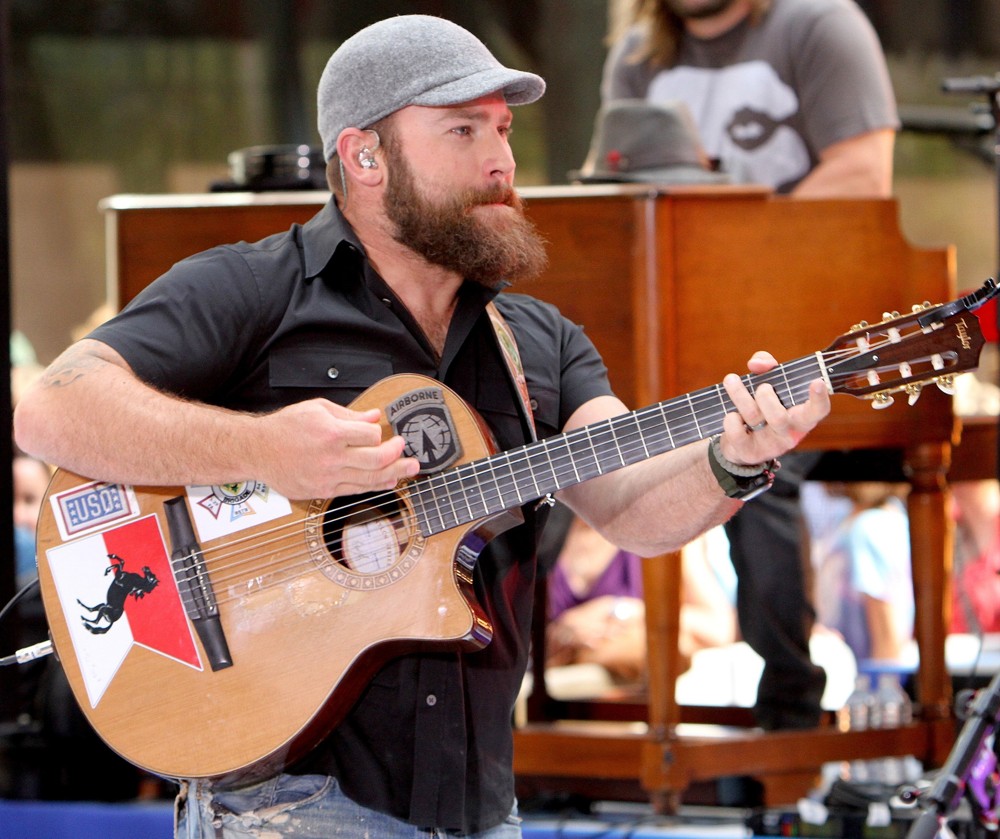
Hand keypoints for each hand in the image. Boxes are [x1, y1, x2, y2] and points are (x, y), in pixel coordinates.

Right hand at [254, 399, 419, 499]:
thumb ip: (350, 415)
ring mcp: (327, 477)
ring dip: (394, 474)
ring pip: (369, 479)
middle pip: (375, 461)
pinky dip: (374, 486)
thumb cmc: (285, 427)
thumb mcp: (317, 409)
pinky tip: (387, 482)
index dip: (380, 434)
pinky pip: (354, 490)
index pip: (370, 436)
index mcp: (330, 433)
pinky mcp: (322, 491)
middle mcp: (330, 458)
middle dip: (398, 456)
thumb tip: (374, 416)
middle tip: (407, 452)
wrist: (257, 450)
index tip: (382, 432)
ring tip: (410, 470)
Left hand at [718, 351, 830, 465]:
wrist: (739, 444)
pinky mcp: (748, 452)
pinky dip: (731, 420)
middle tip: (761, 387)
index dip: (820, 399)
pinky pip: (737, 434)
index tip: (817, 381)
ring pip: (755, 418)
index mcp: (801, 417)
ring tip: (731, 380)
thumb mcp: (769, 384)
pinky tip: (731, 415)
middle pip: (779, 417)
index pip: (818, 411)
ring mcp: (768, 445)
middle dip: (766, 397)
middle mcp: (788, 433)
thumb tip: (756, 364)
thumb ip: (767, 366)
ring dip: (740, 395)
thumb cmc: (761, 407)